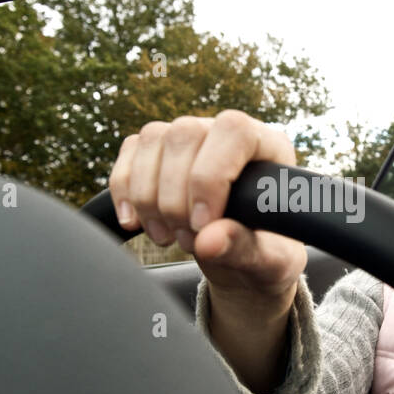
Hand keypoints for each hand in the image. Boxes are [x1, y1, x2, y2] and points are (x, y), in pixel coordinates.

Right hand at [108, 110, 306, 304]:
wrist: (244, 261)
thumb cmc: (266, 254)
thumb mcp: (268, 261)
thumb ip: (244, 249)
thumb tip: (208, 240)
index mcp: (268, 146)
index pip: (235, 131)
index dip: (211, 175)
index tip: (202, 224)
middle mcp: (226, 132)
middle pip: (185, 134)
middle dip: (175, 197)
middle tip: (188, 242)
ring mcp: (190, 136)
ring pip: (153, 139)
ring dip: (148, 196)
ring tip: (168, 237)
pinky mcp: (158, 149)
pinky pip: (130, 152)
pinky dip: (125, 190)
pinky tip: (135, 222)